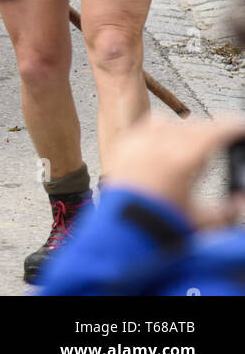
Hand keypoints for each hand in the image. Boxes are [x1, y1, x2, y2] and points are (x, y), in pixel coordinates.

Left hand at [103, 114, 244, 227]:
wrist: (120, 231)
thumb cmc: (156, 226)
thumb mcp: (200, 221)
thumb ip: (226, 211)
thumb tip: (239, 202)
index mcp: (181, 161)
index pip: (213, 133)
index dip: (231, 127)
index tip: (240, 127)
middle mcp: (157, 146)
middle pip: (191, 126)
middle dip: (210, 130)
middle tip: (223, 140)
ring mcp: (136, 145)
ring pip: (166, 123)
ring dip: (184, 129)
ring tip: (194, 144)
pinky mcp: (121, 149)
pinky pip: (143, 128)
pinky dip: (159, 132)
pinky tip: (165, 146)